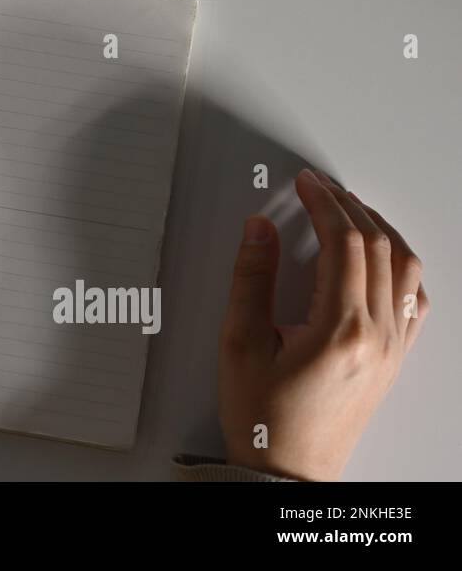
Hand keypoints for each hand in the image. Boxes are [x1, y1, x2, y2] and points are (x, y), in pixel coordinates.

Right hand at [218, 169, 427, 480]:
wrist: (287, 468)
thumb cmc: (264, 418)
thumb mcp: (240, 343)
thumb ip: (251, 279)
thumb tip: (259, 230)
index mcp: (341, 329)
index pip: (345, 243)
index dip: (324, 203)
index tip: (307, 184)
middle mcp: (377, 336)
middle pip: (378, 248)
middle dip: (348, 207)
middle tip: (320, 189)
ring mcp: (393, 348)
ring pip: (405, 268)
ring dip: (380, 230)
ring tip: (351, 211)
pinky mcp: (394, 359)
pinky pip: (414, 300)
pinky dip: (401, 267)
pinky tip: (382, 258)